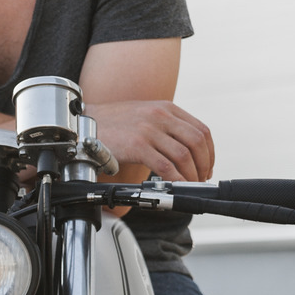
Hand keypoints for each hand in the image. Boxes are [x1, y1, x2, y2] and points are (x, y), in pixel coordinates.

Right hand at [83, 99, 214, 183]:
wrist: (85, 124)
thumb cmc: (113, 123)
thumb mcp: (144, 115)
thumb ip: (165, 127)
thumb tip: (184, 151)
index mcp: (166, 108)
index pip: (201, 130)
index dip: (210, 152)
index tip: (207, 166)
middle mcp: (160, 116)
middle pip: (197, 142)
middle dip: (204, 165)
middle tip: (202, 179)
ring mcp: (149, 130)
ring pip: (184, 155)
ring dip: (192, 175)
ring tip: (189, 185)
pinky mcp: (137, 146)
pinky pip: (166, 166)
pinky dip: (176, 179)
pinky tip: (175, 186)